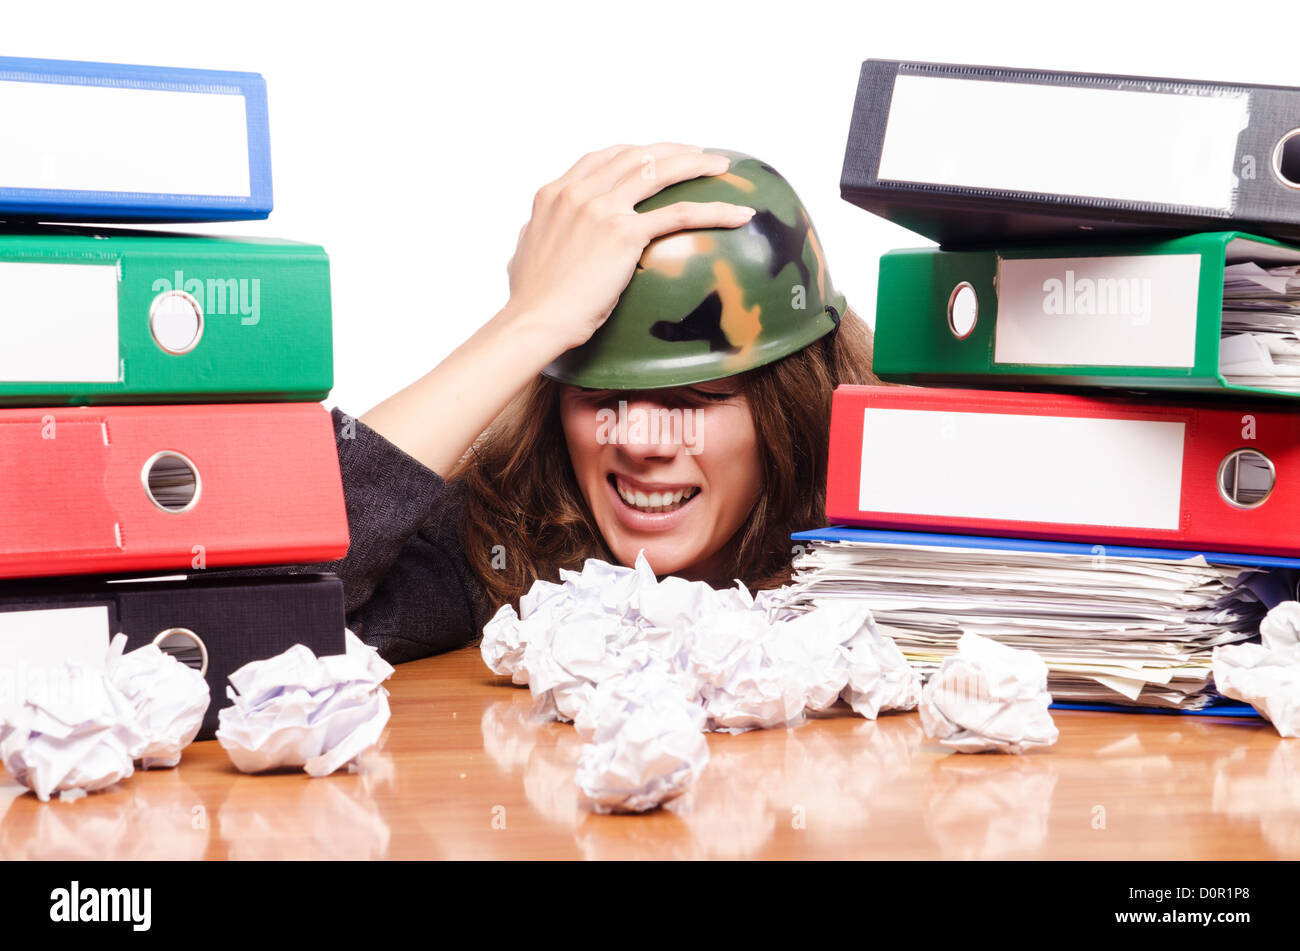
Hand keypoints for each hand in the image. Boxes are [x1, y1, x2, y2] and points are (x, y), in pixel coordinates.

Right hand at [504, 143, 754, 353]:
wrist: (534, 321)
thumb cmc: (530, 300)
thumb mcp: (524, 253)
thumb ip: (535, 233)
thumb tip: (533, 233)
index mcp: (555, 193)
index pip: (603, 157)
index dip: (635, 152)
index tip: (656, 154)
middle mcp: (579, 192)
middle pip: (636, 156)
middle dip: (672, 150)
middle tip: (698, 154)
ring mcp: (602, 209)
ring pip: (660, 171)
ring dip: (696, 164)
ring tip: (722, 166)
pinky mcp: (625, 234)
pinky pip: (680, 213)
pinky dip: (714, 209)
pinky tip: (738, 213)